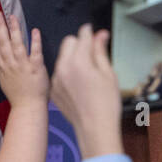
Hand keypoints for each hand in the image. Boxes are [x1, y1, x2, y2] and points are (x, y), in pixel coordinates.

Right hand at [0, 12, 48, 108]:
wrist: (28, 108)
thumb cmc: (17, 94)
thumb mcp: (4, 79)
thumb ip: (2, 65)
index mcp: (2, 67)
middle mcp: (10, 65)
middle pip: (3, 43)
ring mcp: (23, 66)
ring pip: (17, 45)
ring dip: (14, 30)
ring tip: (12, 17)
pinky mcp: (35, 68)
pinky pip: (35, 52)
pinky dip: (34, 41)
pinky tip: (34, 30)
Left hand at [50, 25, 123, 157]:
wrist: (95, 129)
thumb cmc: (106, 103)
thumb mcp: (108, 74)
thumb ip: (101, 51)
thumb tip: (100, 34)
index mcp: (79, 61)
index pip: (82, 36)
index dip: (90, 32)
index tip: (95, 34)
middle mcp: (63, 67)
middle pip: (68, 42)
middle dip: (79, 43)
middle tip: (92, 54)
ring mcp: (56, 79)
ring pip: (62, 57)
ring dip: (72, 57)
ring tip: (86, 71)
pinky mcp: (53, 89)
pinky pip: (58, 72)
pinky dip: (67, 72)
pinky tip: (79, 84)